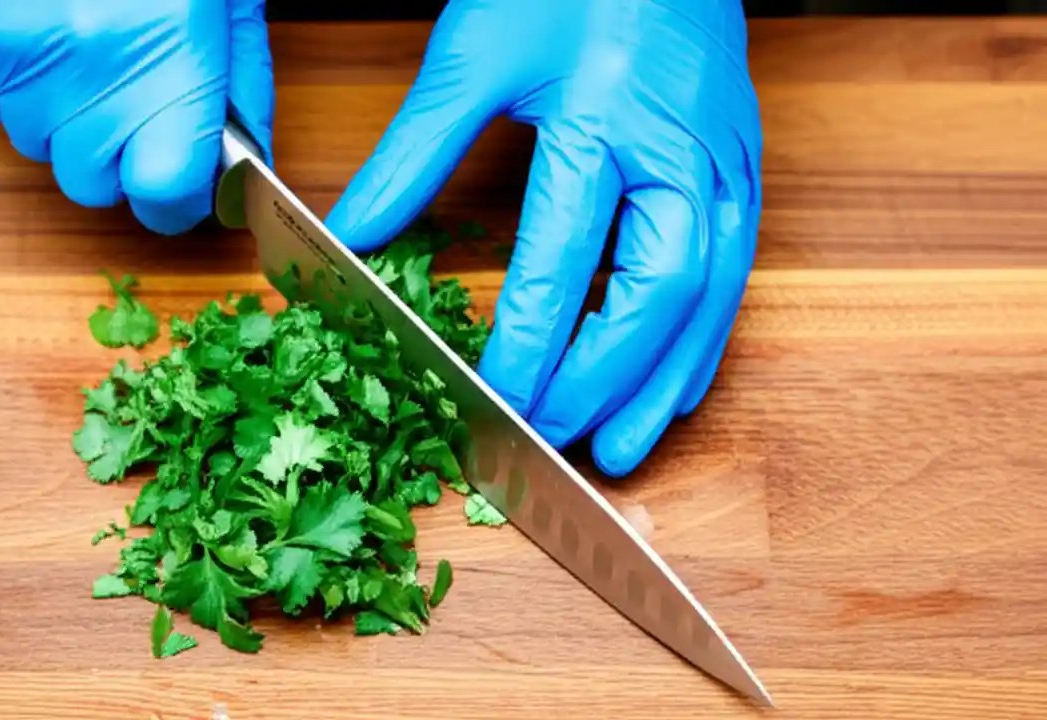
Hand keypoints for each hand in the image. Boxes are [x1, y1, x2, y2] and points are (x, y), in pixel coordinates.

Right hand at [0, 0, 273, 234]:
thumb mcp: (230, 0)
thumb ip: (242, 84)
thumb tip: (246, 160)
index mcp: (166, 62)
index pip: (166, 197)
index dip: (178, 200)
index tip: (185, 185)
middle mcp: (87, 74)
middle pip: (96, 183)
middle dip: (120, 158)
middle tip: (135, 99)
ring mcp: (16, 63)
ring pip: (40, 145)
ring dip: (68, 117)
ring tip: (88, 45)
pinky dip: (23, 83)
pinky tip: (47, 27)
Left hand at [325, 0, 761, 475]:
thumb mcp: (476, 50)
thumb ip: (415, 151)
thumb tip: (357, 233)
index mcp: (605, 117)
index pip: (563, 257)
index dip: (528, 342)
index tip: (491, 402)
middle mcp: (677, 150)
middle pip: (657, 291)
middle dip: (604, 381)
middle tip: (553, 442)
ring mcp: (722, 160)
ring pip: (711, 294)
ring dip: (665, 381)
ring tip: (625, 449)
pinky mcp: (742, 164)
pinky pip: (739, 269)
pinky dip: (704, 338)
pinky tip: (678, 384)